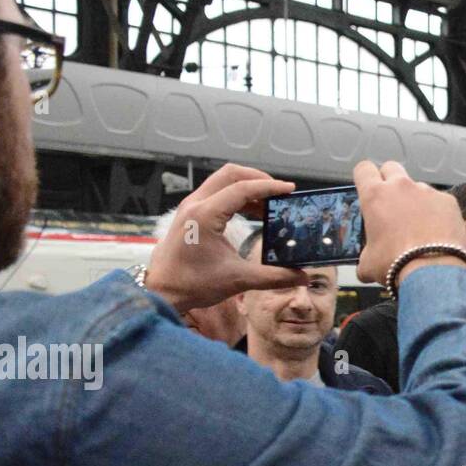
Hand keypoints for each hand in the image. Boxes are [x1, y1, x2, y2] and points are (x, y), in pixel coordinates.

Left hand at [144, 164, 307, 312]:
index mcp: (206, 216)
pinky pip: (215, 193)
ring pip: (222, 181)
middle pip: (230, 174)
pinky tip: (251, 212)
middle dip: (258, 179)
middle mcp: (195, 204)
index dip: (269, 187)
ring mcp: (190, 206)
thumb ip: (274, 277)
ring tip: (268, 204)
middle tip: (279, 192)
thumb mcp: (238, 280)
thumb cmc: (193, 285)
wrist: (162, 291)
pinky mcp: (189, 213)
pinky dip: (235, 196)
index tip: (289, 189)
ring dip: (246, 187)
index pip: (242, 189)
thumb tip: (303, 277)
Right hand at [352, 160, 465, 284]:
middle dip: (390, 182)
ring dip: (415, 201)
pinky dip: (437, 213)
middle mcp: (400, 186)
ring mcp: (426, 191)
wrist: (431, 271)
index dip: (365, 178)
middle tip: (392, 205)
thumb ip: (366, 256)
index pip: (364, 170)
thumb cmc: (395, 264)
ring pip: (417, 187)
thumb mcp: (369, 264)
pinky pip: (439, 202)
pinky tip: (438, 233)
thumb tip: (364, 269)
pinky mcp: (448, 201)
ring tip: (419, 227)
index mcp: (375, 196)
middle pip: (391, 168)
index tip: (368, 189)